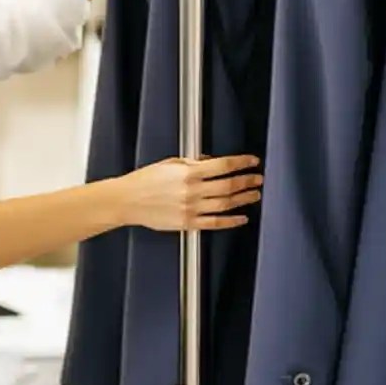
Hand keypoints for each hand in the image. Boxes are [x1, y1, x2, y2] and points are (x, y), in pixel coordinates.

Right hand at [112, 154, 261, 230]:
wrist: (127, 201)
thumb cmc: (145, 180)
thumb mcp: (170, 163)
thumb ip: (193, 162)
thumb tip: (212, 161)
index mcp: (188, 173)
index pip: (223, 166)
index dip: (241, 163)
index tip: (252, 161)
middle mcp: (192, 191)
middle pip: (228, 186)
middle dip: (247, 181)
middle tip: (258, 179)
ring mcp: (191, 209)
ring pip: (225, 204)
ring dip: (243, 199)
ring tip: (254, 195)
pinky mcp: (187, 223)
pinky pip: (214, 223)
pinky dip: (231, 221)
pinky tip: (241, 218)